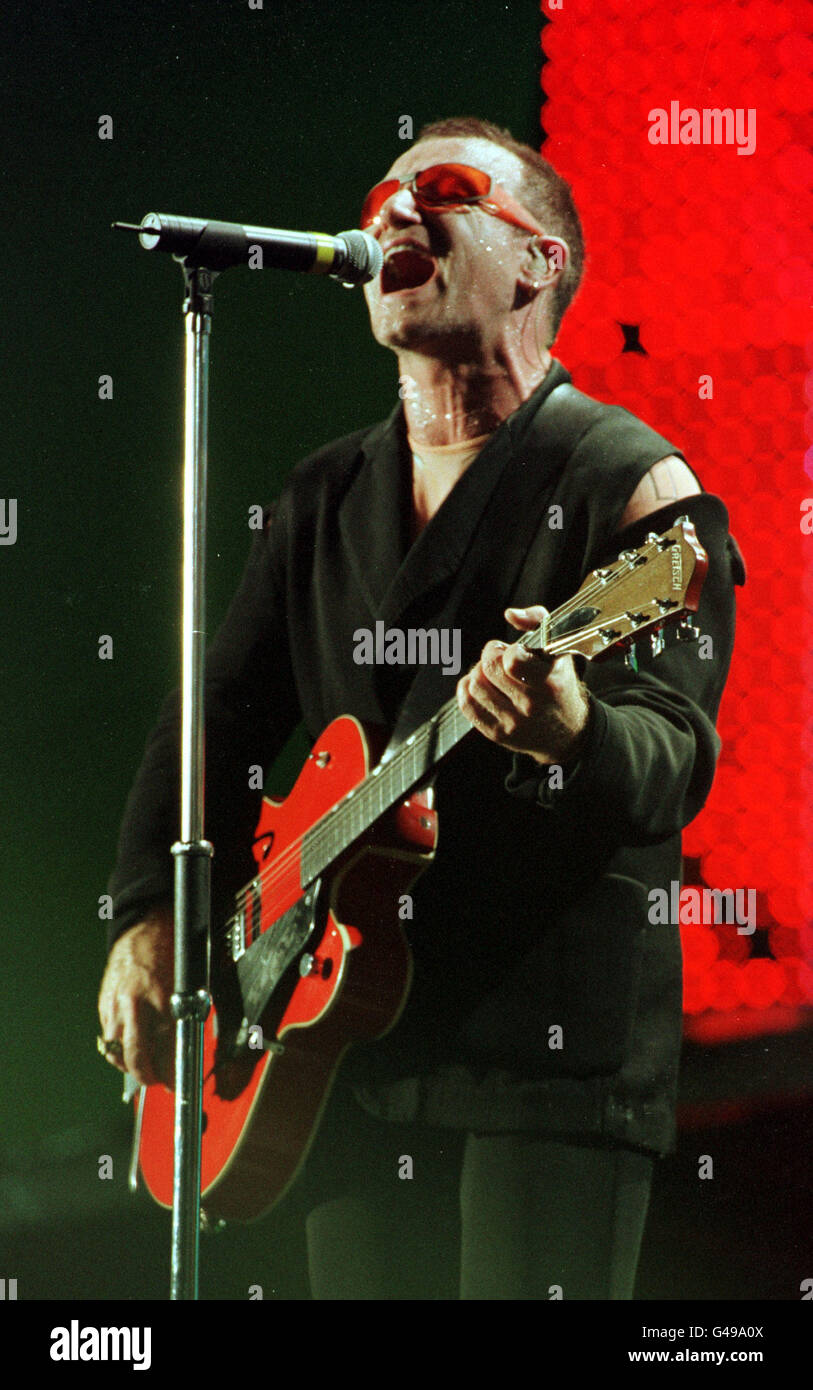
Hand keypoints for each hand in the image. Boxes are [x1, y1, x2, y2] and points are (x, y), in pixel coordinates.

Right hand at [97, 907, 174, 1086]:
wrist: (149, 924)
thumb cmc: (175, 953)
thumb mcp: (190, 989)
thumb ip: (184, 1021)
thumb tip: (183, 1054)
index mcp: (165, 1002)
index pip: (166, 1053)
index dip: (170, 1075)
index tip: (172, 1084)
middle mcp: (137, 1005)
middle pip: (135, 1059)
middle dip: (145, 1077)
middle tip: (154, 1081)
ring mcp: (116, 1003)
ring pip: (115, 1050)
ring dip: (127, 1062)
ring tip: (141, 1064)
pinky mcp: (104, 1000)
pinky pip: (106, 1033)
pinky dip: (116, 1043)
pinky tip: (128, 1042)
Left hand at [456, 605, 589, 765]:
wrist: (568, 733)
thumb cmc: (560, 684)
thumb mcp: (560, 651)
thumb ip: (538, 622)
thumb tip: (510, 614)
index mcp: (549, 684)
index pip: (512, 661)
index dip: (507, 649)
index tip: (514, 650)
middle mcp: (531, 706)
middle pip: (488, 669)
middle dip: (490, 655)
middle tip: (500, 657)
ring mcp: (513, 723)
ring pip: (475, 685)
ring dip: (479, 672)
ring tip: (493, 673)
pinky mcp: (497, 734)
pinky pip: (466, 705)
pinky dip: (467, 688)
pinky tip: (482, 685)